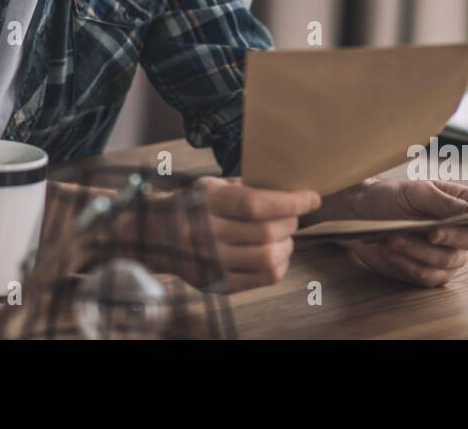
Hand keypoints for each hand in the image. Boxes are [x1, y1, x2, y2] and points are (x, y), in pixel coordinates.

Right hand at [191, 176, 320, 292]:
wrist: (155, 235)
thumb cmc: (192, 205)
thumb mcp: (211, 185)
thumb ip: (246, 187)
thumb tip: (288, 189)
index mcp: (207, 202)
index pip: (256, 204)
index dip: (290, 202)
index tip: (312, 198)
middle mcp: (207, 233)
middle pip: (266, 232)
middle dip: (290, 222)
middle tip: (292, 216)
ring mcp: (212, 262)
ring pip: (268, 258)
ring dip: (287, 245)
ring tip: (284, 236)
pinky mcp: (217, 283)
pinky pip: (262, 279)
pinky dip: (278, 265)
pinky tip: (276, 254)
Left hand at [338, 178, 467, 287]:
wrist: (359, 214)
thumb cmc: (389, 195)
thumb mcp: (417, 192)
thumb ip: (447, 202)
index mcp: (462, 205)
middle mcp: (459, 231)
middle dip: (451, 237)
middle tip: (429, 231)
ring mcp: (445, 254)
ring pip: (450, 261)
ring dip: (421, 251)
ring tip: (393, 237)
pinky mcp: (427, 272)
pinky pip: (430, 276)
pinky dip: (410, 264)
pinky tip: (392, 250)